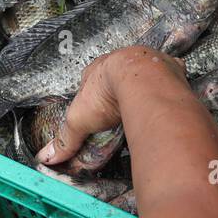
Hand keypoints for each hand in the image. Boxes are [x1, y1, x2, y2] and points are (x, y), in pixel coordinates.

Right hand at [38, 48, 186, 164]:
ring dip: (146, 81)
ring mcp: (150, 62)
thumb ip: (65, 139)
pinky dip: (172, 81)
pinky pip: (172, 72)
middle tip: (122, 102)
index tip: (96, 103)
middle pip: (121, 72)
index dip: (93, 90)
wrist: (143, 81)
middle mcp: (125, 59)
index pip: (92, 76)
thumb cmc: (106, 95)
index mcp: (100, 67)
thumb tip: (45, 158)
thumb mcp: (79, 119)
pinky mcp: (172, 68)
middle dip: (121, 83)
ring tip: (146, 99)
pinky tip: (171, 91)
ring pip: (146, 70)